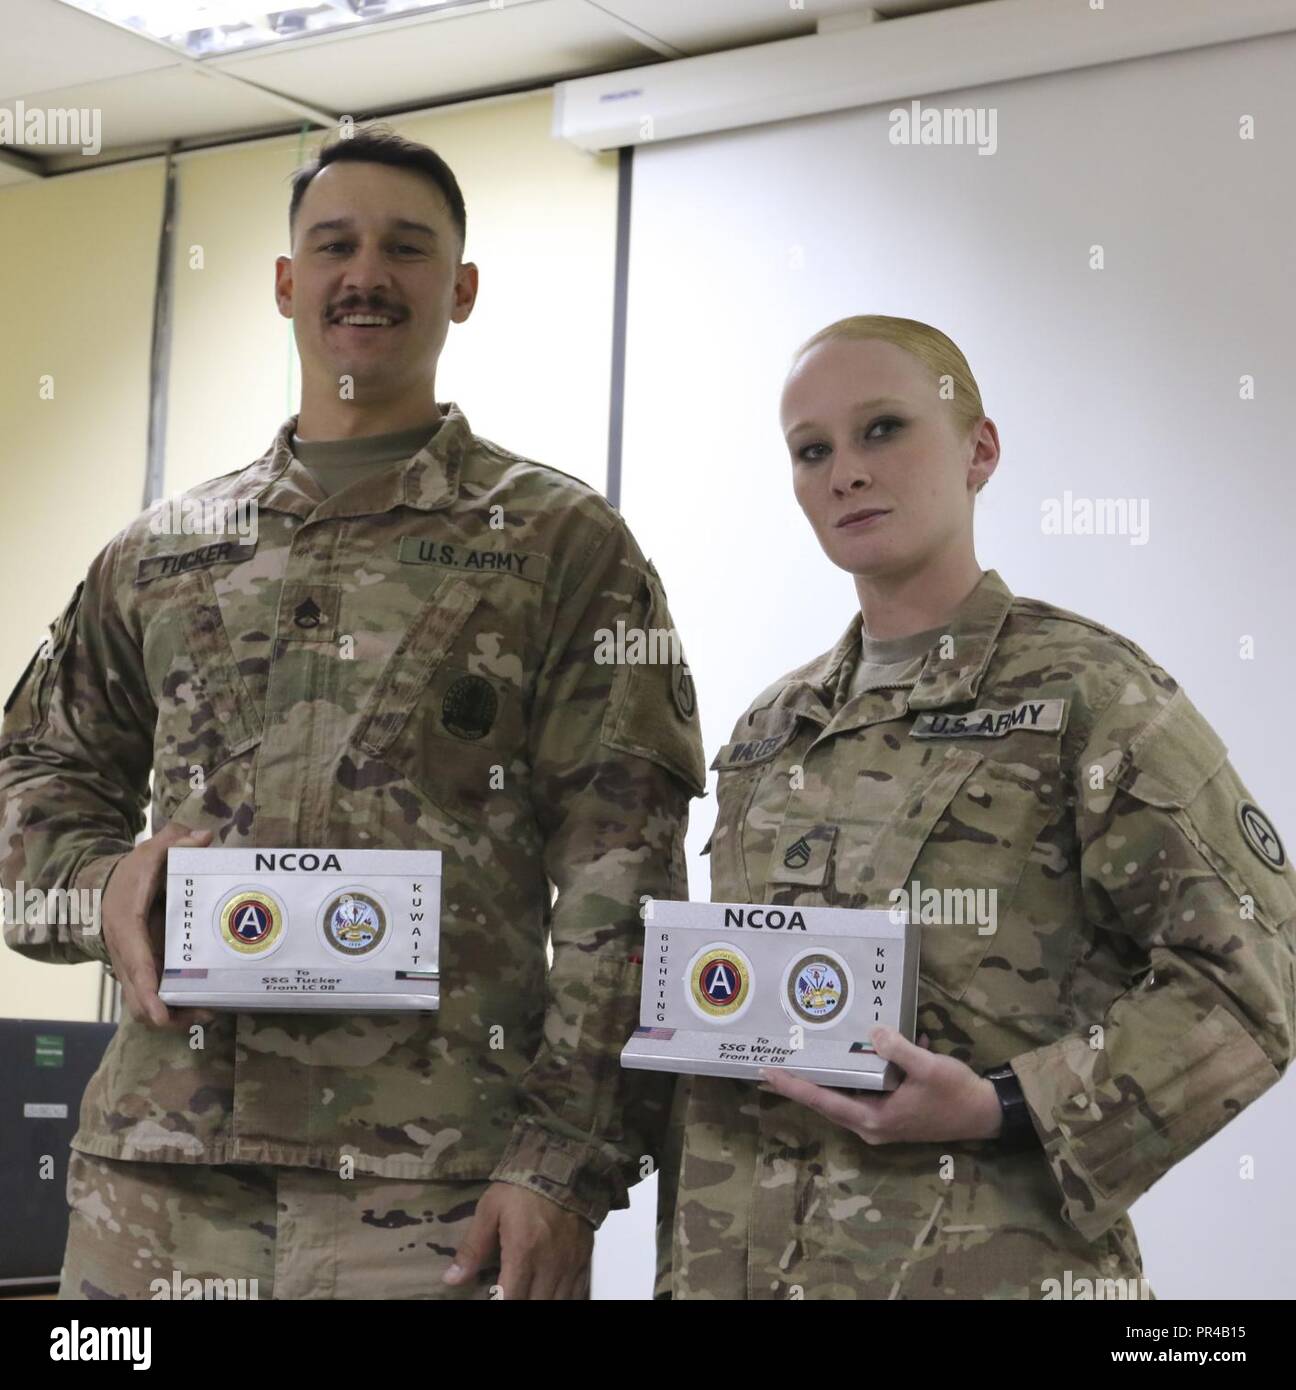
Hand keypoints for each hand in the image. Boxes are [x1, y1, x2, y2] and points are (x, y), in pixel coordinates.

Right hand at [101, 822, 216, 1029]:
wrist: (103, 888)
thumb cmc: (130, 874)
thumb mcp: (149, 852)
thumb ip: (173, 841)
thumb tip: (203, 836)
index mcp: (128, 928)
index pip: (136, 965)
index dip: (148, 991)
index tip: (161, 1014)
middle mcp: (126, 955)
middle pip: (139, 999)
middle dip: (169, 1014)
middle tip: (206, 1013)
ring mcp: (132, 967)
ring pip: (144, 1005)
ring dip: (174, 1016)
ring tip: (209, 1013)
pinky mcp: (142, 971)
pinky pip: (152, 997)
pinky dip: (173, 1006)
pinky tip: (201, 1005)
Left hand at [444, 1181, 592, 1298]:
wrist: (564, 1164)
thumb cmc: (522, 1186)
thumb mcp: (490, 1209)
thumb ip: (473, 1248)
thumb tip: (451, 1280)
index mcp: (523, 1252)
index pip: (510, 1299)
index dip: (499, 1304)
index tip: (492, 1297)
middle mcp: (549, 1264)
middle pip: (534, 1304)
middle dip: (519, 1301)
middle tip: (509, 1291)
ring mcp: (570, 1264)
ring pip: (557, 1303)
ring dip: (540, 1301)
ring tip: (527, 1292)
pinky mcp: (584, 1259)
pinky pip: (576, 1293)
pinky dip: (562, 1298)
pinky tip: (549, 1293)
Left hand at [758, 1026, 1002, 1144]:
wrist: (986, 1113)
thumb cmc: (955, 1094)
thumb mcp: (928, 1068)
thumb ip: (898, 1049)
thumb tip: (873, 1033)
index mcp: (873, 1119)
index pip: (823, 1102)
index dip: (794, 1086)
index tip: (767, 1073)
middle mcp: (871, 1125)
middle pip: (827, 1100)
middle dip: (803, 1080)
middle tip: (774, 1060)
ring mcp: (881, 1121)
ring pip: (846, 1094)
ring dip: (831, 1073)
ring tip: (806, 1052)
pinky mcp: (892, 1112)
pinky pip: (866, 1089)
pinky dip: (862, 1070)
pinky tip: (868, 1045)